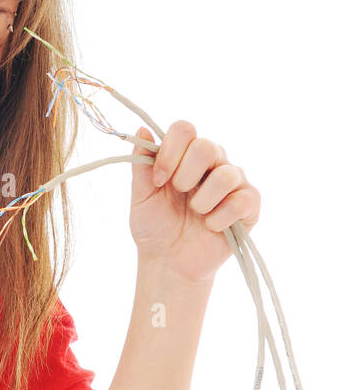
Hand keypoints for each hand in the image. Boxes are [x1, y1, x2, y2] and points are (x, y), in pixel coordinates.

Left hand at [129, 120, 260, 284]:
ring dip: (203, 200)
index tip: (158, 179)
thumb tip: (142, 129)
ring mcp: (233, 182)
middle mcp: (212, 163)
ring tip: (196, 214)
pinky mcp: (249, 206)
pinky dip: (220, 217)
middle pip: (207, 146)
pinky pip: (242, 200)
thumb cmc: (155, 225)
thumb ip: (142, 164)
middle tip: (179, 194)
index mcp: (184, 156)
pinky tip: (211, 226)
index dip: (170, 151)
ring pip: (227, 174)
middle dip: (185, 175)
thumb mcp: (141, 195)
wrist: (168, 261)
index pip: (184, 129)